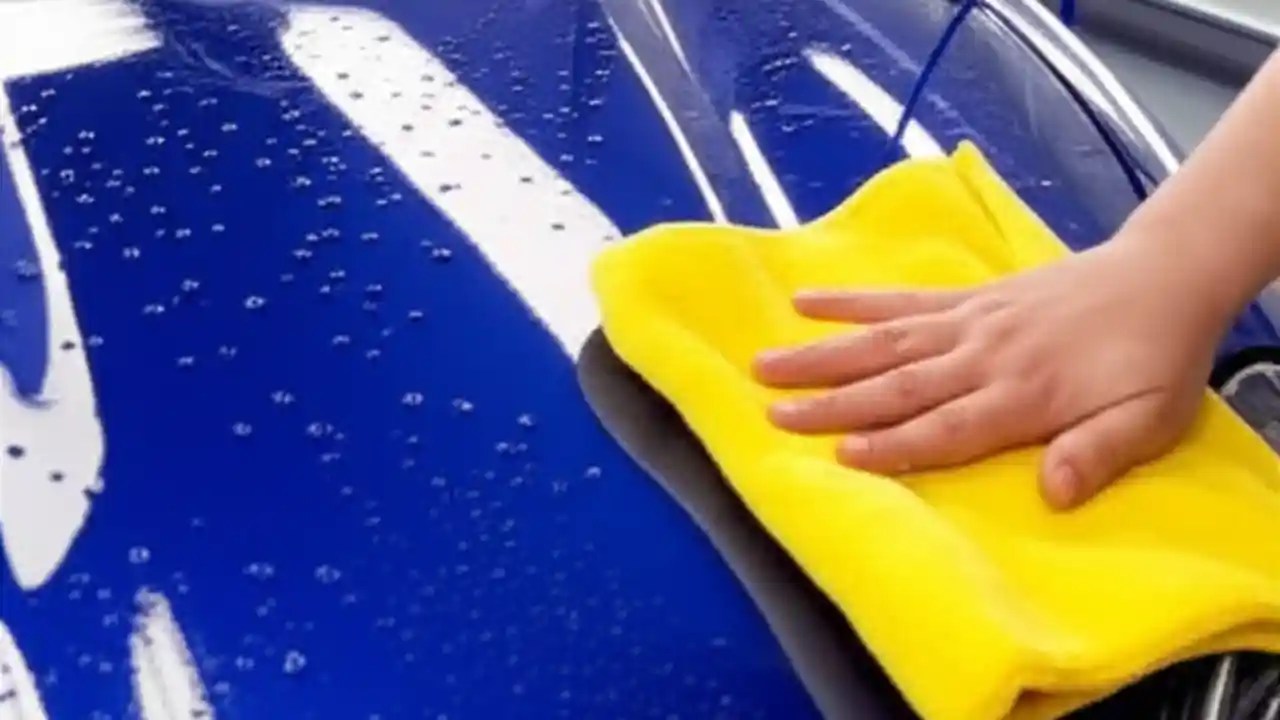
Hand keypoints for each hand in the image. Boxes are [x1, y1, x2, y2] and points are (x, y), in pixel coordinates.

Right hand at [754, 240, 1232, 509]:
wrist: (1162, 277)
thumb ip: (1100, 452)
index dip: (895, 444)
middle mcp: (983, 357)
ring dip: (824, 353)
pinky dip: (853, 301)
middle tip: (773, 413)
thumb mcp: (1151, 418)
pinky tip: (807, 301)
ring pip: (885, 340)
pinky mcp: (966, 298)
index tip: (840, 454)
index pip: (947, 426)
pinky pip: (902, 299)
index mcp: (1023, 395)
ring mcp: (969, 322)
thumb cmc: (1154, 360)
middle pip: (899, 383)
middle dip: (834, 401)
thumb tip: (1053, 494)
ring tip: (767, 361)